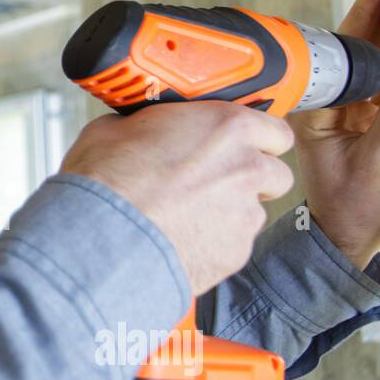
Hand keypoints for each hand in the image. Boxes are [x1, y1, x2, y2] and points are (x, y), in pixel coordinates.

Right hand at [61, 101, 295, 294]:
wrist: (102, 239)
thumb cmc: (108, 181)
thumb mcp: (114, 129)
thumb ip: (144, 125)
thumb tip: (134, 129)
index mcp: (227, 128)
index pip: (276, 130)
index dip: (258, 139)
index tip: (240, 145)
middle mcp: (247, 170)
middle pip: (277, 174)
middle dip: (253, 178)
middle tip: (216, 180)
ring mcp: (245, 216)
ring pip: (253, 213)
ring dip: (230, 212)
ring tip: (187, 216)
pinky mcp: (235, 254)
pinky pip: (233, 245)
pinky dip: (213, 243)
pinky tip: (179, 240)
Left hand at [290, 0, 379, 268]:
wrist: (347, 239)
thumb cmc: (349, 209)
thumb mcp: (376, 166)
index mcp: (318, 111)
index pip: (341, 53)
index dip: (364, 18)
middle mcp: (331, 105)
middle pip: (357, 52)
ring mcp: (352, 112)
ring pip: (376, 67)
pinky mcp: (372, 122)